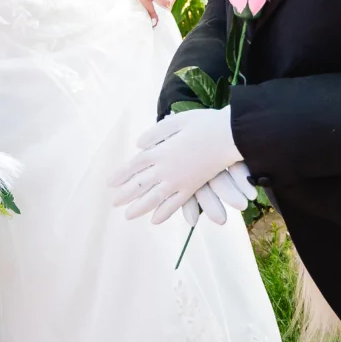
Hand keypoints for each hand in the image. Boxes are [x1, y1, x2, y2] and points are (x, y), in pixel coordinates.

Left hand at [109, 107, 241, 223]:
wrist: (231, 135)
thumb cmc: (204, 124)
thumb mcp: (176, 121)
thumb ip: (155, 133)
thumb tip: (138, 146)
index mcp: (160, 152)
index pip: (134, 166)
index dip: (120, 175)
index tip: (109, 184)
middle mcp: (167, 169)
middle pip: (140, 184)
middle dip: (125, 195)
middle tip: (113, 204)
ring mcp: (180, 181)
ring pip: (155, 198)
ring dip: (140, 207)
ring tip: (127, 216)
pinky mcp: (193, 187)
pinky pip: (176, 203)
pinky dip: (165, 212)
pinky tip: (155, 220)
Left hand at [134, 0, 176, 25]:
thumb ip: (150, 11)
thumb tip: (155, 23)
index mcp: (166, 1)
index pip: (164, 17)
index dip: (157, 18)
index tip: (150, 18)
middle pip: (164, 11)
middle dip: (156, 10)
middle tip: (147, 4)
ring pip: (165, 5)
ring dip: (158, 3)